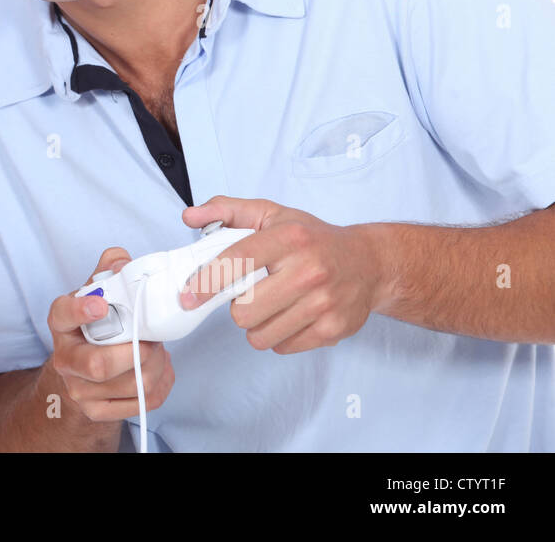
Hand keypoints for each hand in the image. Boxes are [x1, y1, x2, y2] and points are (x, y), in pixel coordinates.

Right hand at [46, 247, 174, 420]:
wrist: (81, 372)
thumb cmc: (93, 327)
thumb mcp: (96, 294)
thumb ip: (109, 270)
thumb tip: (123, 261)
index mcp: (61, 323)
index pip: (63, 315)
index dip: (81, 310)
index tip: (101, 305)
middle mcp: (65, 359)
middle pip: (100, 364)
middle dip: (138, 351)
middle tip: (152, 338)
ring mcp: (79, 389)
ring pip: (131, 384)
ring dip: (157, 364)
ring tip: (158, 349)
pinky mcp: (97, 410)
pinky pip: (143, 402)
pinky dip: (162, 383)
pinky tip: (159, 368)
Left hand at [179, 196, 389, 353]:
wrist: (370, 263)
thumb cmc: (313, 238)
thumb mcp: (272, 214)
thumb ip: (228, 211)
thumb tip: (190, 217)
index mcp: (290, 238)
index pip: (238, 261)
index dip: (208, 280)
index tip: (188, 296)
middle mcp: (309, 270)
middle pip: (245, 310)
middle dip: (237, 306)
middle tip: (250, 293)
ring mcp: (324, 303)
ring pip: (260, 335)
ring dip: (256, 324)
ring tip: (269, 305)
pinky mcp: (334, 329)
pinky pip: (282, 347)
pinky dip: (278, 336)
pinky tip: (289, 316)